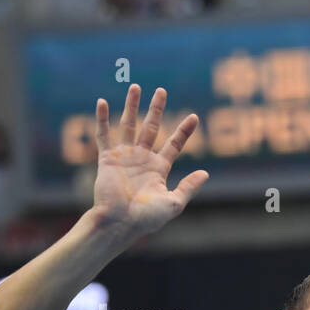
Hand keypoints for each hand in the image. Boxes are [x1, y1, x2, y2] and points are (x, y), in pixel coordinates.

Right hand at [91, 84, 207, 236]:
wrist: (120, 223)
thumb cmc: (147, 218)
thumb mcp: (174, 203)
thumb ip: (189, 187)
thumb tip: (206, 173)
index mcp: (159, 169)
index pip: (174, 144)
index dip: (184, 131)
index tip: (194, 117)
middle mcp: (142, 159)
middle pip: (151, 128)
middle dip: (156, 110)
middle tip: (161, 91)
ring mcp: (124, 157)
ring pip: (129, 125)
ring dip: (132, 106)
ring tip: (136, 87)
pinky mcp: (107, 158)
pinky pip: (103, 135)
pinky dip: (102, 119)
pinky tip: (103, 102)